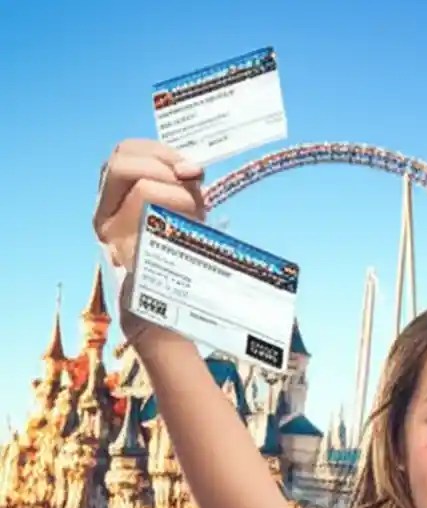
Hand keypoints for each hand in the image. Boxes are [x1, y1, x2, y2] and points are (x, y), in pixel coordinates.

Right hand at [91, 139, 204, 342]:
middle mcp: (104, 215)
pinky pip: (159, 218)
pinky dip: (185, 215)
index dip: (159, 150)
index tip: (188, 166)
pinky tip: (193, 229)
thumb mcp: (180, 210)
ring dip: (182, 195)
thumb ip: (180, 185)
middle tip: (191, 181)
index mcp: (112, 200)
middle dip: (165, 164)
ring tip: (195, 217)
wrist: (172, 311)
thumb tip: (192, 168)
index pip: (123, 152)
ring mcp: (114, 234)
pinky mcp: (131, 252)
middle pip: (123, 161)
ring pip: (145, 187)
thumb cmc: (181, 257)